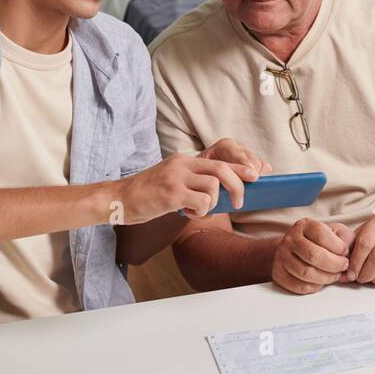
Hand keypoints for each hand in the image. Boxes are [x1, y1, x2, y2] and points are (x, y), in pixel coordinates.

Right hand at [120, 139, 268, 222]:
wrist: (117, 199)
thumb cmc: (146, 195)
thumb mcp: (171, 180)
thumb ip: (192, 181)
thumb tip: (221, 191)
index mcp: (184, 160)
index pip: (220, 159)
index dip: (241, 167)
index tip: (257, 174)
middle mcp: (182, 164)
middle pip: (222, 168)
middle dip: (238, 185)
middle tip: (239, 202)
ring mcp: (176, 178)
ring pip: (213, 186)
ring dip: (213, 204)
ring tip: (199, 212)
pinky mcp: (171, 193)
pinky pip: (201, 201)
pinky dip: (202, 212)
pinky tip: (188, 214)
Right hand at [272, 219, 356, 294]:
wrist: (294, 249)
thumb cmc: (319, 242)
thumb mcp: (334, 233)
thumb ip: (346, 240)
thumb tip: (354, 258)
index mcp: (305, 225)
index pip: (321, 235)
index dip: (338, 247)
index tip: (346, 253)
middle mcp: (290, 239)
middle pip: (313, 255)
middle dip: (334, 265)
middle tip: (344, 267)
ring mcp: (282, 257)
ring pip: (306, 273)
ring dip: (327, 278)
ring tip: (335, 275)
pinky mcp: (279, 274)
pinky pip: (299, 286)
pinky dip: (315, 287)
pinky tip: (322, 281)